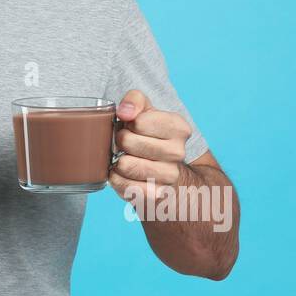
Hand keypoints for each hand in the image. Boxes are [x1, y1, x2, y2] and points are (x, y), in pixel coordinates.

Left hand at [107, 89, 193, 203]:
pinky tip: (123, 174)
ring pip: (125, 165)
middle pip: (127, 142)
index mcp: (178, 127)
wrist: (162, 168)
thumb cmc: (148, 134)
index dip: (127, 123)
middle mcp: (178, 152)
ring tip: (124, 158)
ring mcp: (169, 176)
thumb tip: (124, 112)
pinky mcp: (157, 195)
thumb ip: (134, 100)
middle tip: (125, 143)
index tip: (133, 127)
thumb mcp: (144, 110)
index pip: (138, 121)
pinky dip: (117, 179)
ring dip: (117, 160)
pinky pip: (124, 186)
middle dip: (119, 141)